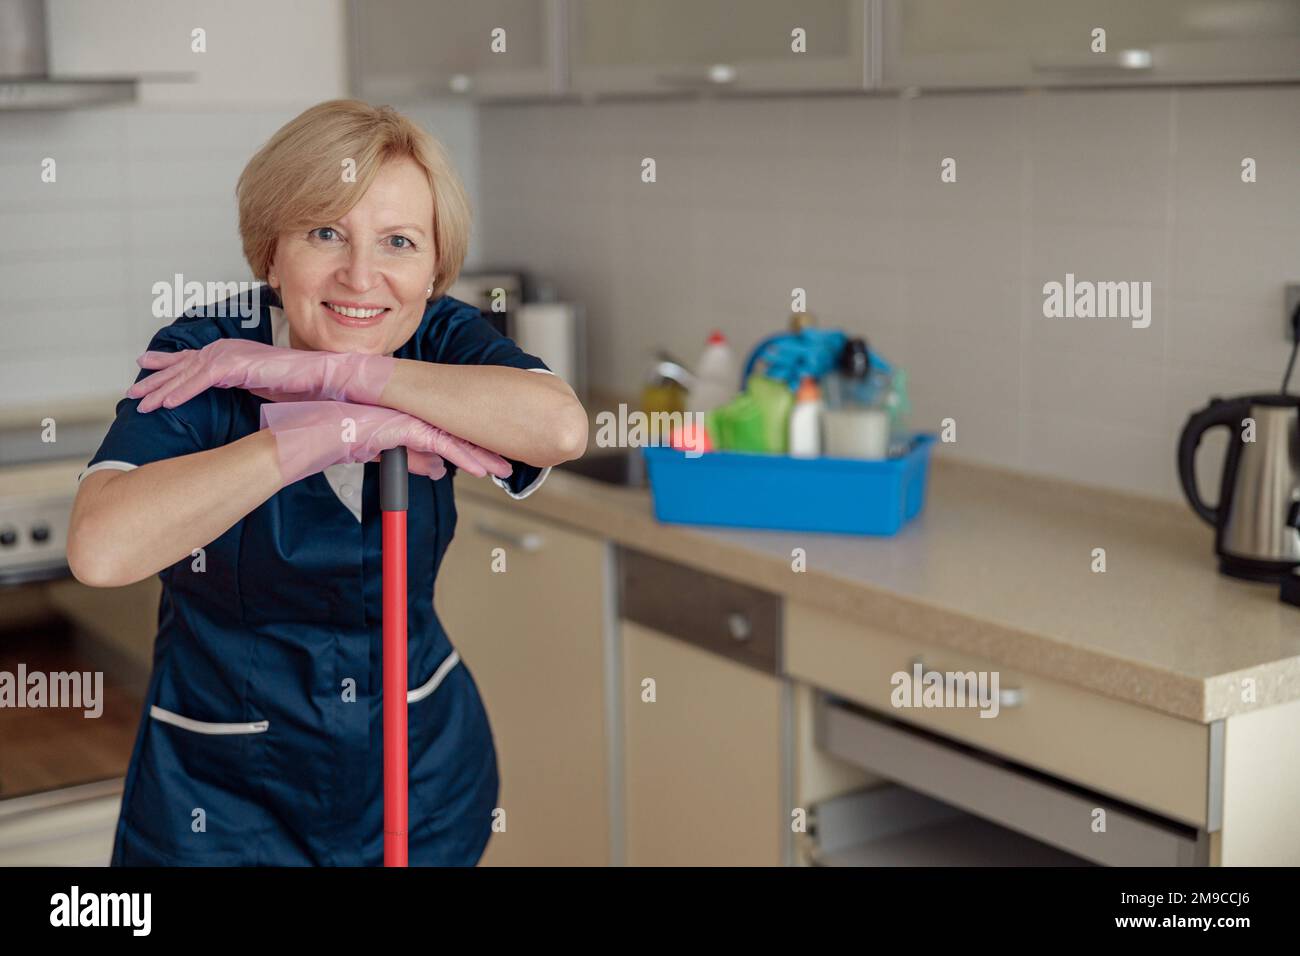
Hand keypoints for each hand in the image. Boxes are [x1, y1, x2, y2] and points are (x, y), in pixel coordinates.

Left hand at [127, 340, 395, 411]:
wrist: (345, 381)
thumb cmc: (324, 392)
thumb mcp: (288, 399)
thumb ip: (270, 405)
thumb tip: (269, 425)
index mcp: (251, 361)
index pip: (207, 363)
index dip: (180, 368)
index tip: (157, 373)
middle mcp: (243, 354)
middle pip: (193, 362)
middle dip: (162, 372)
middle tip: (136, 386)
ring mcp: (244, 357)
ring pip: (193, 369)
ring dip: (165, 384)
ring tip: (141, 399)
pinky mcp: (247, 365)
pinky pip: (207, 376)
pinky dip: (185, 388)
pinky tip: (166, 402)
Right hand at [259, 401, 511, 486]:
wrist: (301, 440)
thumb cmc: (325, 440)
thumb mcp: (376, 451)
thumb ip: (408, 458)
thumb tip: (437, 469)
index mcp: (400, 414)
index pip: (441, 429)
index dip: (466, 442)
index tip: (486, 456)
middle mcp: (405, 412)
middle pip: (452, 431)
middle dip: (480, 447)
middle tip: (504, 462)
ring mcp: (403, 417)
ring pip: (450, 438)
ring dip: (478, 456)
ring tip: (501, 469)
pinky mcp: (399, 427)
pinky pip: (438, 445)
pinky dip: (462, 458)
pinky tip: (481, 470)